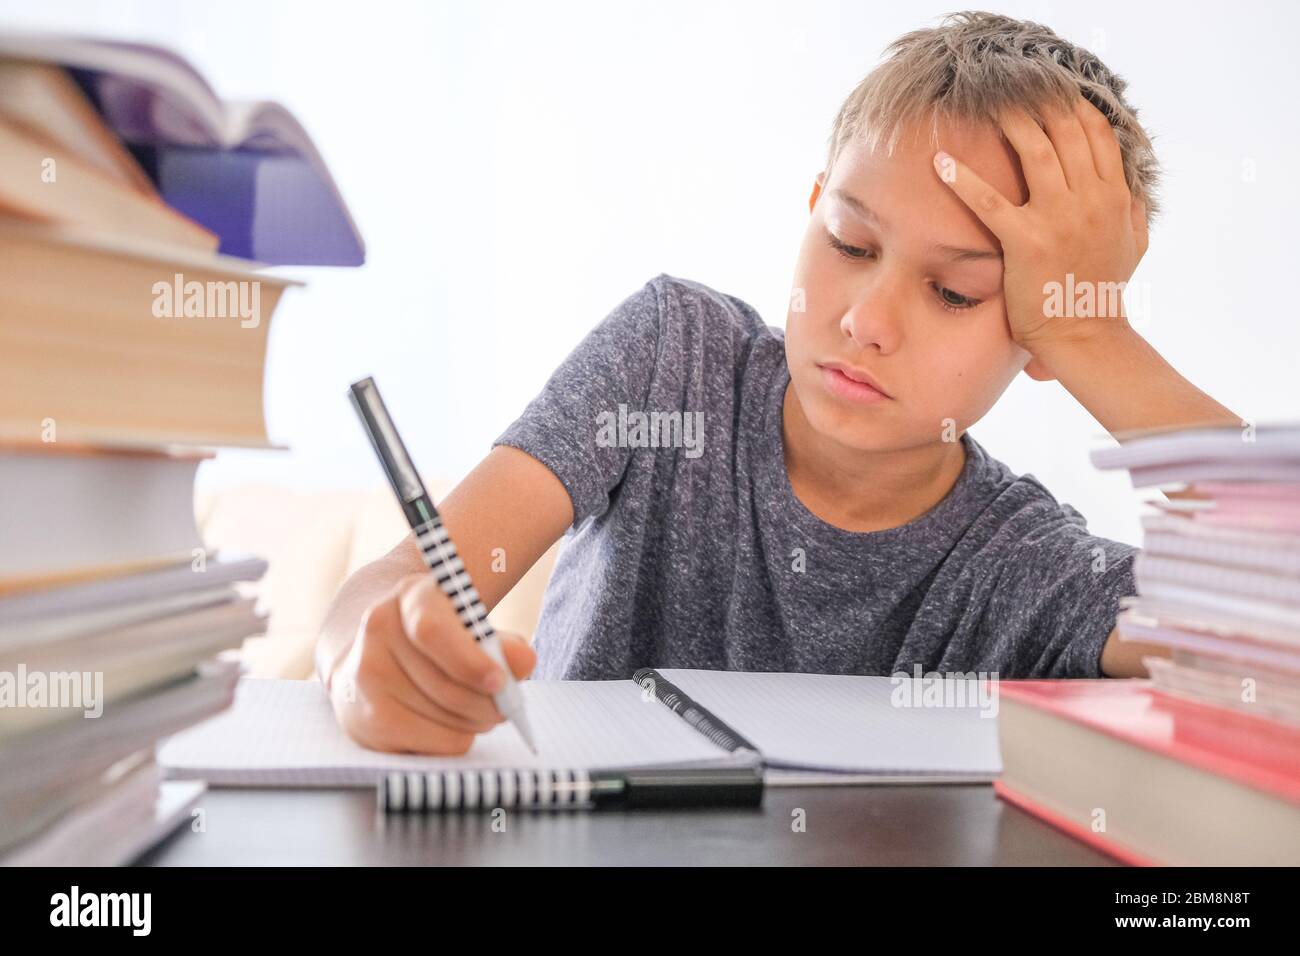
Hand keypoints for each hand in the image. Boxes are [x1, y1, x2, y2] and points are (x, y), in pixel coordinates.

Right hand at [327, 573, 535, 753]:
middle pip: (443, 683)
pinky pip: (426, 742)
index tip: (500, 681)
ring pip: (439, 716)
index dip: (469, 662)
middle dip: (487, 703)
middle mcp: (378, 628)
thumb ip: (504, 644)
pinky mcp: (364, 717)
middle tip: (505, 706)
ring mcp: (364, 675)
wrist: (381, 656)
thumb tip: (524, 661)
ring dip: (474, 722)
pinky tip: (455, 726)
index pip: (433, 631)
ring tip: (479, 712)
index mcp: (411, 596)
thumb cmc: (442, 643)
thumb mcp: (474, 630)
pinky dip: (454, 739)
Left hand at [934, 94, 1148, 353]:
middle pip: (1067, 132)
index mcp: (1115, 197)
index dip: (1074, 107)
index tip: (1052, 92)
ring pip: (1036, 152)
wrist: (1085, 336)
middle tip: (1014, 88)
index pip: (1097, 135)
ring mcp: (1059, 218)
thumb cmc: (1102, 294)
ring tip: (988, 106)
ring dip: (1011, 122)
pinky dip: (962, 179)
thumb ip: (1133, 211)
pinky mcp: (1025, 240)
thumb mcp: (1133, 246)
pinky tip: (940, 162)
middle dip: (1041, 103)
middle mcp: (1091, 200)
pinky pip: (988, 201)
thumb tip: (1133, 187)